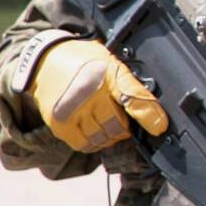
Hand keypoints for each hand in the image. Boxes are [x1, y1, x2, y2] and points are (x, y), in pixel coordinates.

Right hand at [29, 38, 167, 152]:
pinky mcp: (59, 124)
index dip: (150, 117)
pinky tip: (94, 131)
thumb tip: (156, 114)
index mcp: (106, 76)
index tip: (159, 127)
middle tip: (123, 119)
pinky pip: (83, 144)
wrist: (46, 60)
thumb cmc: (84, 61)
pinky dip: (92, 142)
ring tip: (107, 124)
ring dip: (110, 136)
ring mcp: (72, 111)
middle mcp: (88, 95)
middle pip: (118, 126)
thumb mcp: (113, 65)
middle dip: (125, 127)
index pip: (133, 98)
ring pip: (102, 138)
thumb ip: (132, 87)